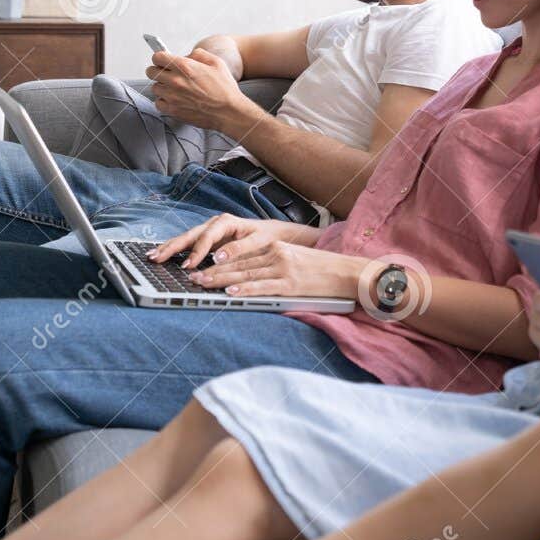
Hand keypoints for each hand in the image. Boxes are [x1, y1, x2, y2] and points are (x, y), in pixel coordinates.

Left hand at [146, 48, 255, 132]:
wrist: (229, 112)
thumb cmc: (225, 88)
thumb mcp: (216, 63)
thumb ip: (199, 54)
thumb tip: (187, 55)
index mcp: (185, 66)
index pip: (157, 57)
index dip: (160, 58)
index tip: (164, 61)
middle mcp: (175, 81)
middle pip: (151, 72)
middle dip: (158, 71)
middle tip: (167, 74)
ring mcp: (172, 97)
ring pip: (155, 88)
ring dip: (162, 87)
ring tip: (175, 89)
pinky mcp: (172, 110)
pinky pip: (158, 103)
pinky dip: (164, 101)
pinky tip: (175, 100)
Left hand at [150, 214, 355, 297]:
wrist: (348, 272)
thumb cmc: (322, 270)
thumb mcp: (295, 260)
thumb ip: (272, 265)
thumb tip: (244, 278)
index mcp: (276, 248)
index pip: (240, 255)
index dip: (217, 261)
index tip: (199, 265)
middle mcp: (276, 255)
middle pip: (237, 264)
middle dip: (212, 270)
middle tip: (191, 276)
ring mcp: (283, 269)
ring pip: (245, 274)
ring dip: (220, 280)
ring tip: (201, 283)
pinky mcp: (290, 284)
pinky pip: (261, 287)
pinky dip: (244, 289)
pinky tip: (230, 292)